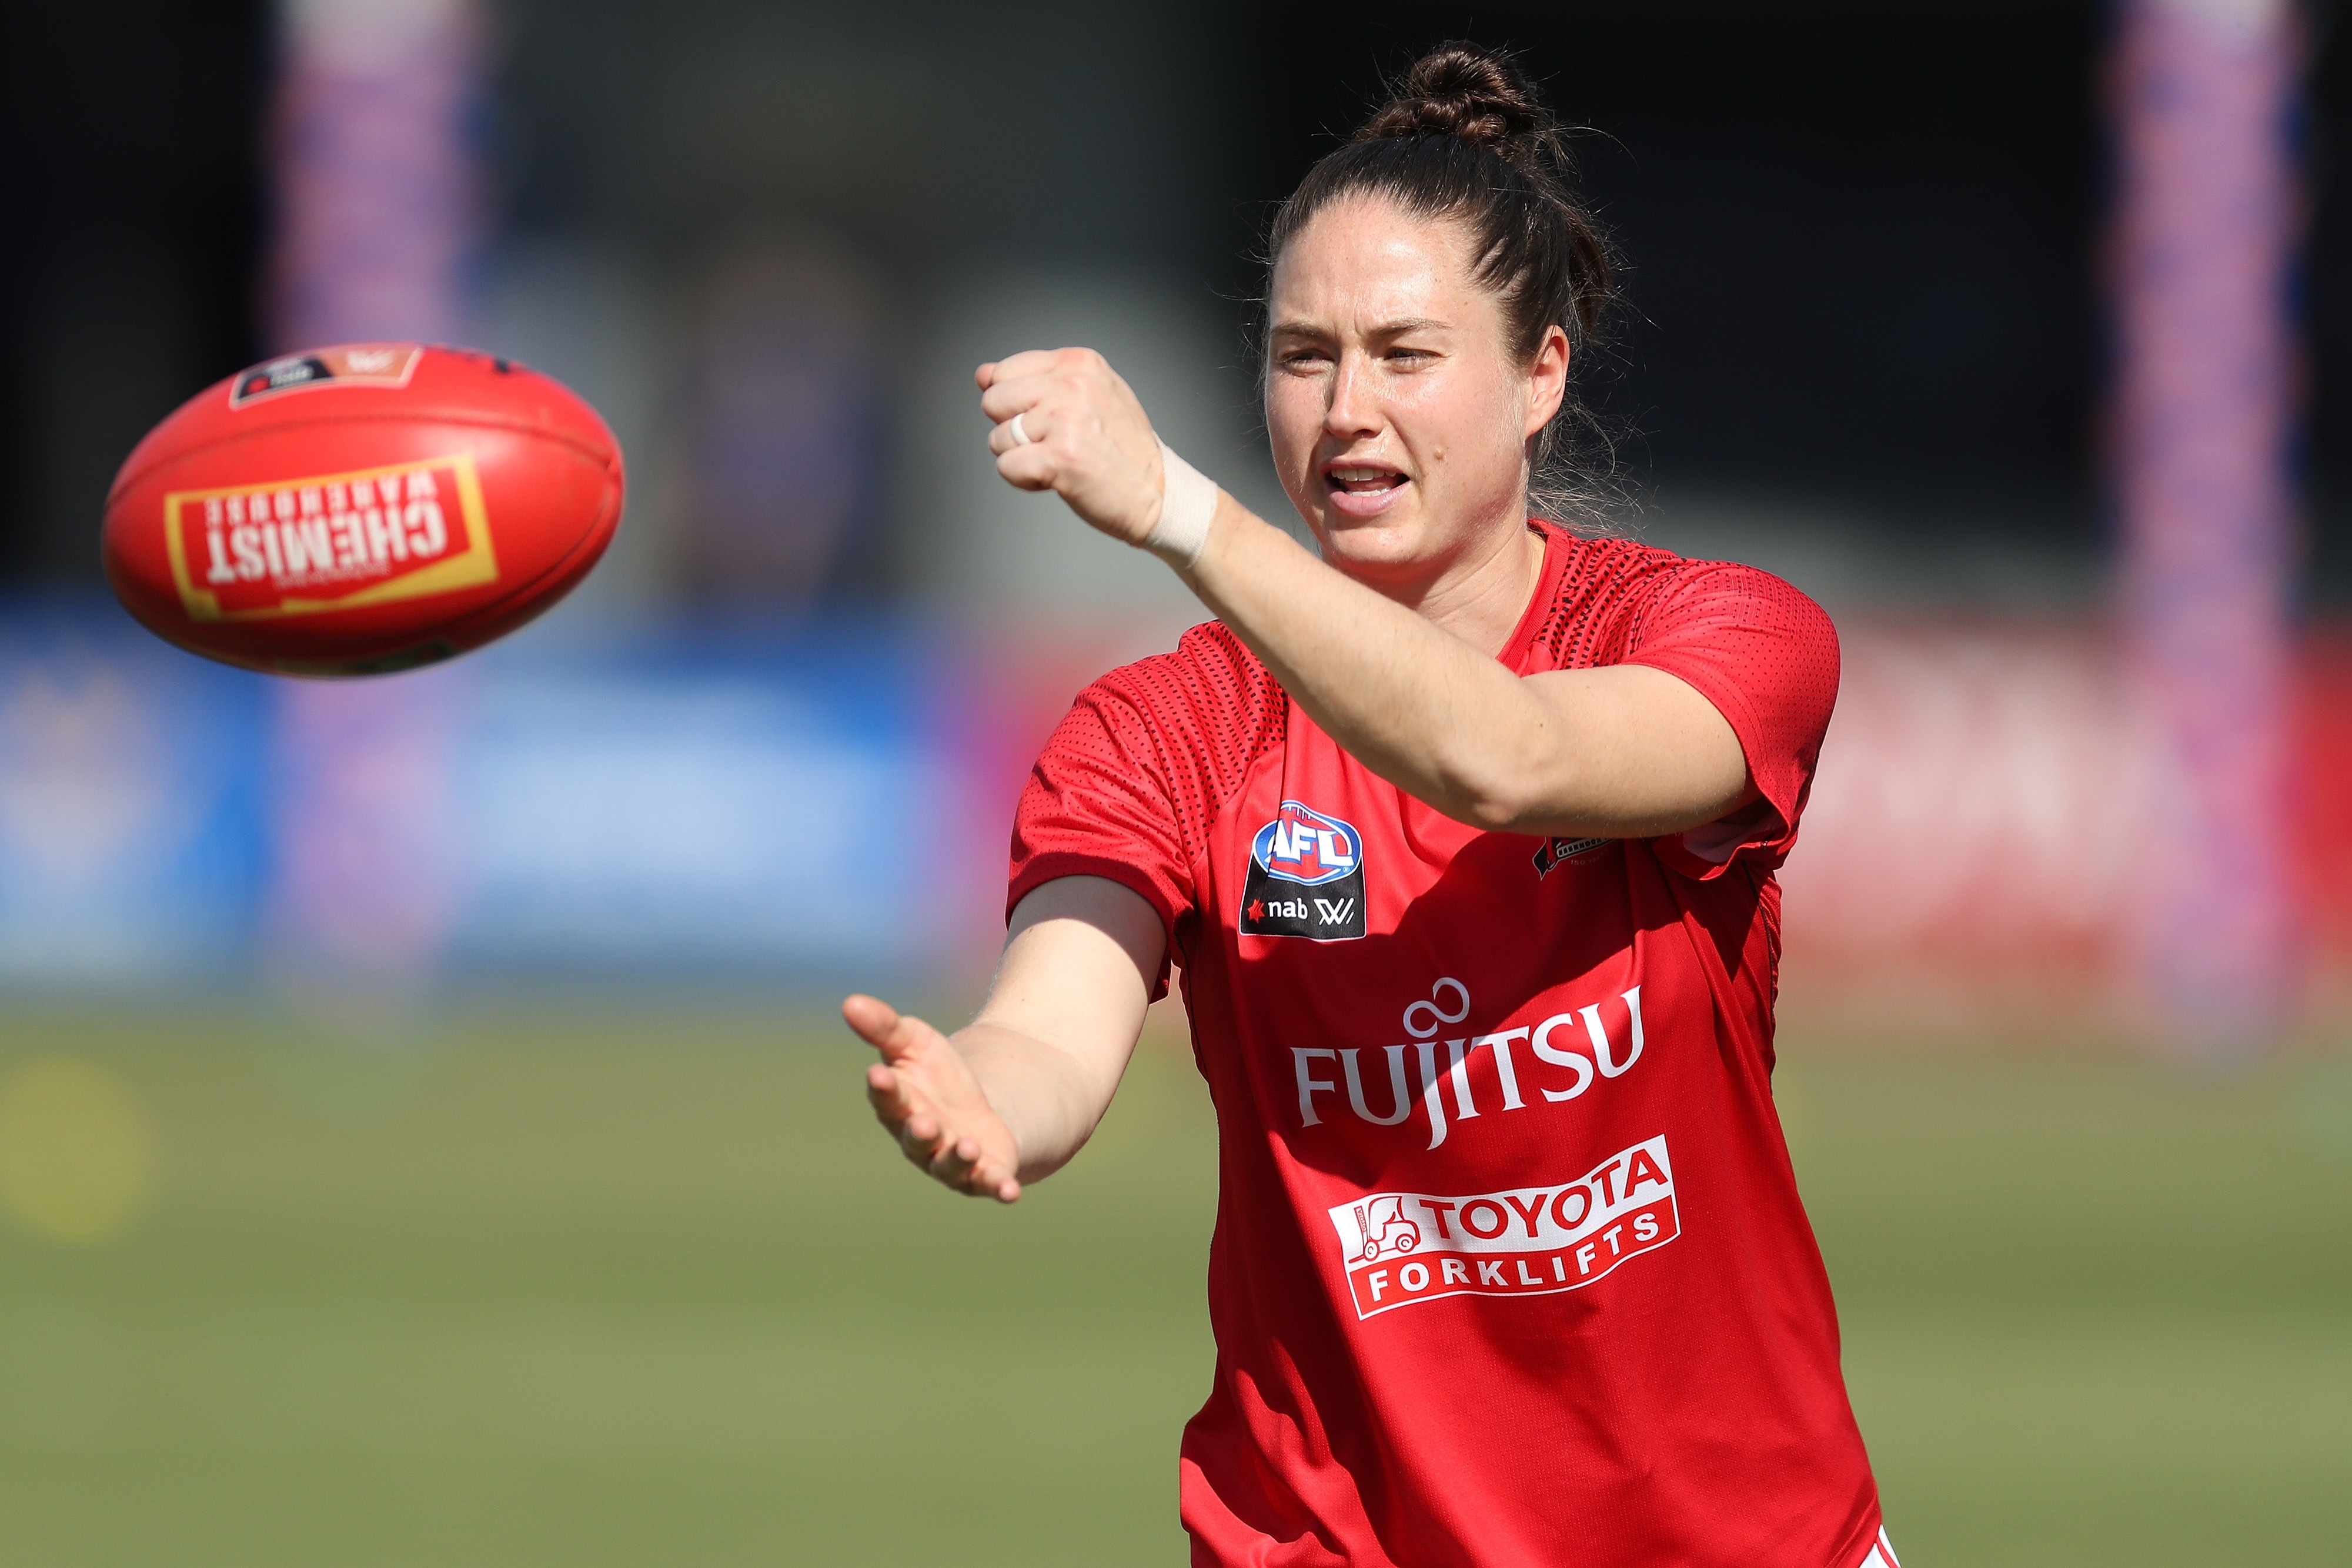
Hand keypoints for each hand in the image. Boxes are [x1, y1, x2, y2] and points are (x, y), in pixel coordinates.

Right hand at [844, 993, 1022, 1201]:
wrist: (977, 1104)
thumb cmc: (935, 1073)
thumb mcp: (914, 1041)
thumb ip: (884, 1027)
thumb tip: (849, 1001)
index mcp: (898, 1105)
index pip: (887, 1097)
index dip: (883, 1087)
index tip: (878, 1073)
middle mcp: (919, 1139)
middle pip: (916, 1138)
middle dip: (920, 1131)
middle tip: (924, 1122)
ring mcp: (949, 1161)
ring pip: (949, 1165)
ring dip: (957, 1158)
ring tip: (968, 1146)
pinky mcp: (982, 1174)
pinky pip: (989, 1184)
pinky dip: (998, 1188)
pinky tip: (1010, 1191)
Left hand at [978, 348, 1164, 546]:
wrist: (1159, 493)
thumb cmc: (1121, 448)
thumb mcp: (1087, 395)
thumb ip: (1035, 381)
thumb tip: (982, 374)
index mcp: (1079, 363)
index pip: (1004, 372)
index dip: (1016, 404)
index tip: (1050, 419)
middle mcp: (1072, 385)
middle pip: (994, 402)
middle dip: (1012, 429)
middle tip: (1054, 443)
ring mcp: (1065, 419)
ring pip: (997, 438)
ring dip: (1022, 458)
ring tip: (1061, 461)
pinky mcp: (1060, 457)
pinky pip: (1006, 467)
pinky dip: (1025, 480)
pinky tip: (1058, 479)